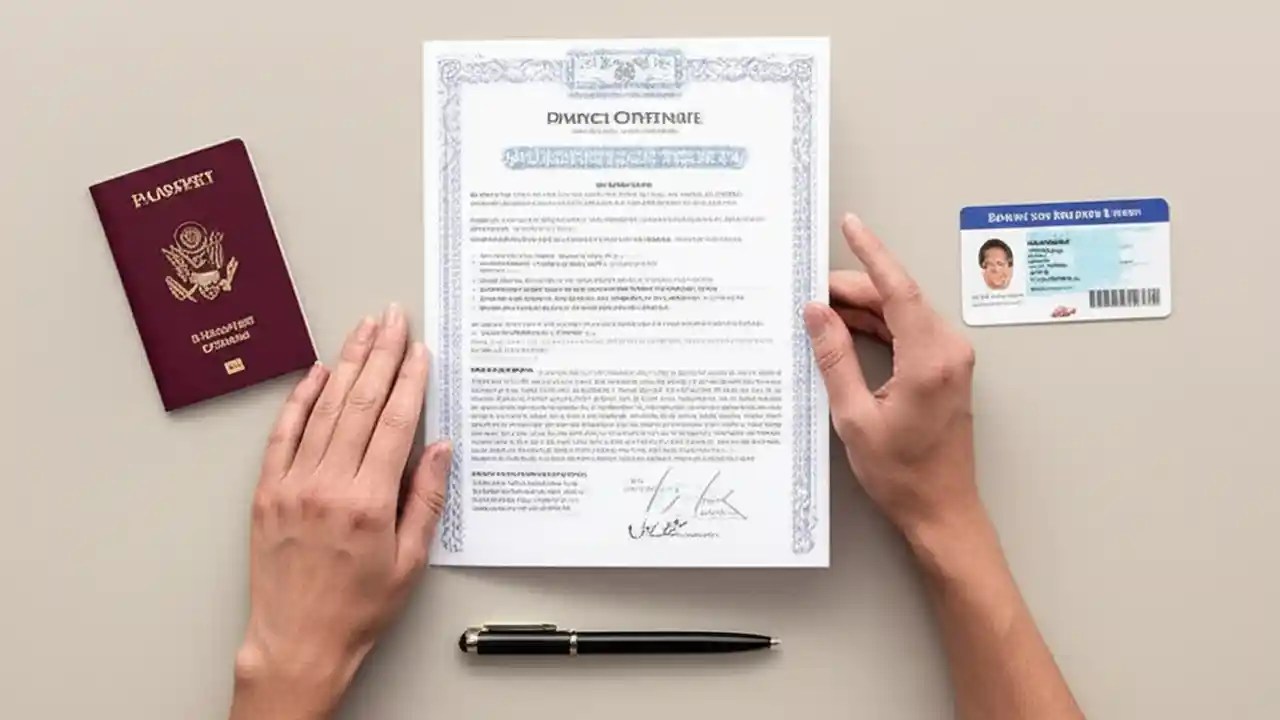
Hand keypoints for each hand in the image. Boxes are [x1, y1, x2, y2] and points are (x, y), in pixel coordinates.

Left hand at [230, 304, 451, 719]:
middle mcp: (328, 484)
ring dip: (346, 363)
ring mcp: (293, 484)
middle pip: (360, 402)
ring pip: (324, 408)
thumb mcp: (410, 561)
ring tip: (363, 330)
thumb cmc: (356, 609)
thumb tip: (438, 448)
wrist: (297, 641)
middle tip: (393, 318)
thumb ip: (425, 499)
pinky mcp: (267, 491)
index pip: (394, 423)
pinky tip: (317, 372)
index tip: (420, 350)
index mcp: (369, 502)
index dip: (410, 380)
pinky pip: (284, 432)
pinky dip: (301, 398)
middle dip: (380, 354)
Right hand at [804, 214, 979, 541]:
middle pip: (896, 298)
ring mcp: (949, 359)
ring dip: (861, 308)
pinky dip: (875, 326)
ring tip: (817, 310)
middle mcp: (947, 351)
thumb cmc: (904, 475)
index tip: (852, 226)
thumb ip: (834, 358)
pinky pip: (907, 332)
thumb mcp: (855, 417)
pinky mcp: (943, 369)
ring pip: (900, 313)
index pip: (898, 289)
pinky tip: (843, 330)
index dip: (871, 253)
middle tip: (807, 290)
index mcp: (930, 359)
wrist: (942, 510)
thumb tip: (817, 314)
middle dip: (852, 288)